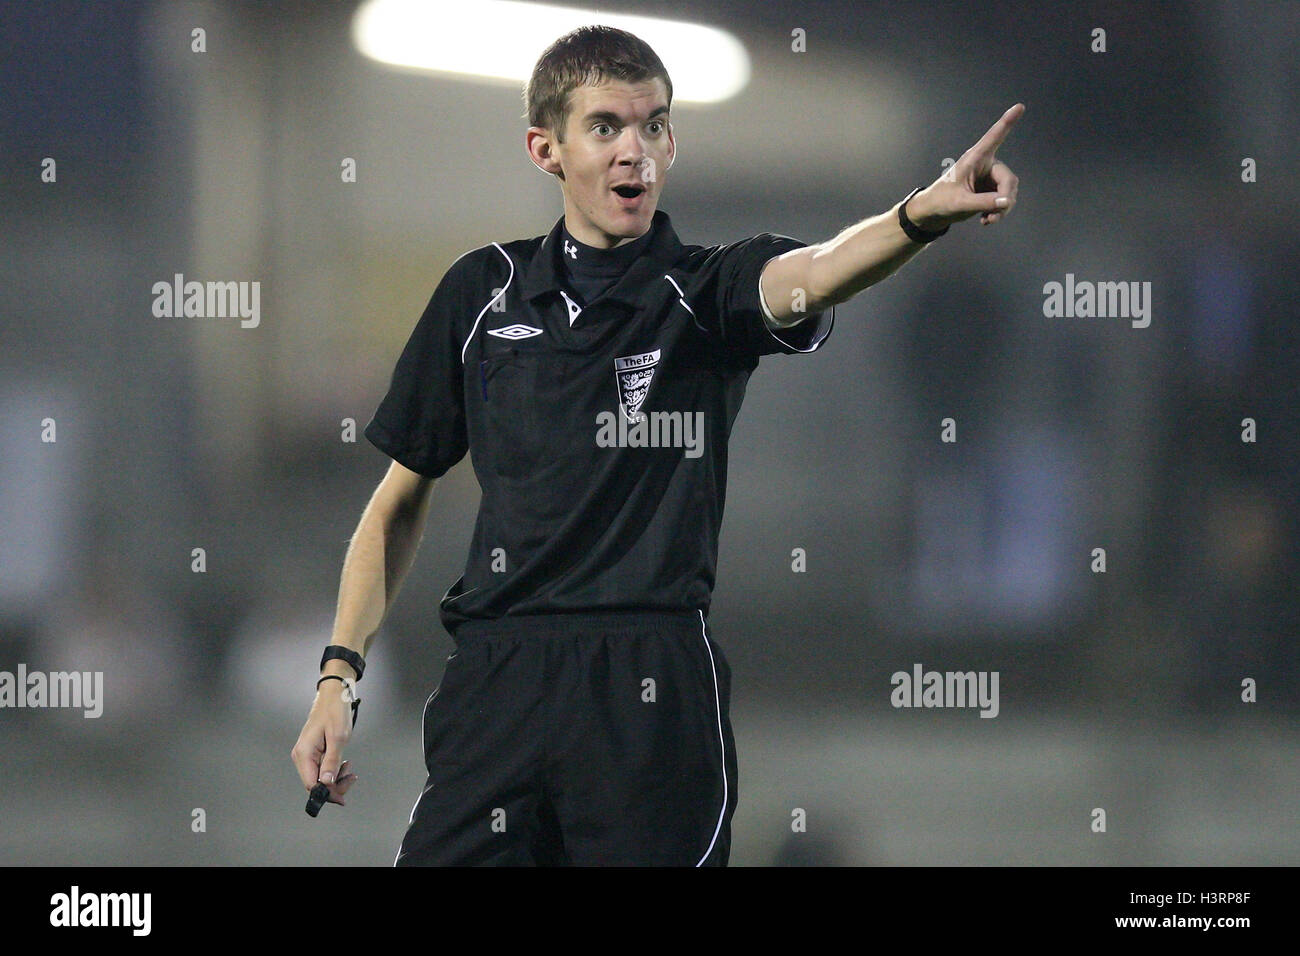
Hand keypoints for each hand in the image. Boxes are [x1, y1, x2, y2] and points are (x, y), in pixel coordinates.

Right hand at [291, 683, 359, 807]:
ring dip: (336, 778)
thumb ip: (332, 762)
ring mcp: (306, 754)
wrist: (334, 694)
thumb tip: (327, 783)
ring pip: (319, 778)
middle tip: (352, 778)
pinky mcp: (313, 752)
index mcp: (304, 754)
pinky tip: (345, 765)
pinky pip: (322, 768)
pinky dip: (334, 770)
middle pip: (315, 784)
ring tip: (350, 770)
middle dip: (334, 786)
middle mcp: (301, 756)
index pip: (312, 785)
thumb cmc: (335, 711)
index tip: (343, 797)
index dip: (327, 794)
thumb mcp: (338, 737)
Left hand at [911, 103, 1022, 230]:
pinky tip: (986, 220)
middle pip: (1009, 180)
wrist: (933, 213)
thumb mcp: (961, 203)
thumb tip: (1006, 202)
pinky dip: (998, 212)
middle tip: (995, 215)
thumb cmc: (941, 202)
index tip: (1019, 106)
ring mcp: (989, 177)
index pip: (994, 138)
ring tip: (988, 220)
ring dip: (1002, 209)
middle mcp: (985, 164)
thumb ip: (984, 203)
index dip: (1007, 122)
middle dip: (1005, 199)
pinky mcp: (990, 189)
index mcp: (975, 159)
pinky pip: (1004, 200)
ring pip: (1009, 192)